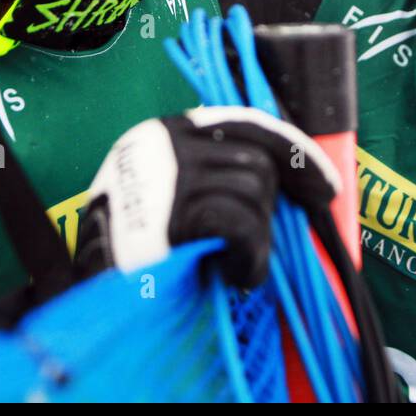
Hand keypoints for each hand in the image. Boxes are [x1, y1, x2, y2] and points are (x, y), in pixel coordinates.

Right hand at [76, 107, 339, 287]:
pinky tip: (234, 274)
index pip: (247, 123)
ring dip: (257, 239)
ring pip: (254, 191)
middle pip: (257, 161)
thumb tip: (287, 177)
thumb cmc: (138, 252)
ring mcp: (168, 174)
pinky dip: (250, 256)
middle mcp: (166, 142)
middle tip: (248, 246)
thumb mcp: (172, 196)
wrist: (92, 292)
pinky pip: (242, 225)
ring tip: (232, 265)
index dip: (294, 152)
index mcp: (166, 132)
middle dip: (267, 208)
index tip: (323, 184)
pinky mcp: (174, 213)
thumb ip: (215, 174)